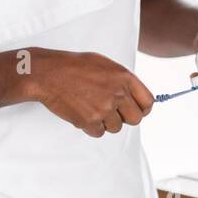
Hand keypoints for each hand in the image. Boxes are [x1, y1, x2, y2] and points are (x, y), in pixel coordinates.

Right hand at [23, 47, 154, 137]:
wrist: (49, 74)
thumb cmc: (74, 66)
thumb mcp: (106, 64)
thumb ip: (122, 80)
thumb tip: (133, 95)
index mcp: (125, 78)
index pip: (148, 102)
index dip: (142, 109)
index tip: (135, 110)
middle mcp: (118, 94)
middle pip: (135, 119)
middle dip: (124, 118)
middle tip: (112, 113)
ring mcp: (104, 108)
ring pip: (116, 127)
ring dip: (106, 122)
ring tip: (92, 109)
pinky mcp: (89, 121)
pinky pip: (98, 133)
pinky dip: (92, 127)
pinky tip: (83, 114)